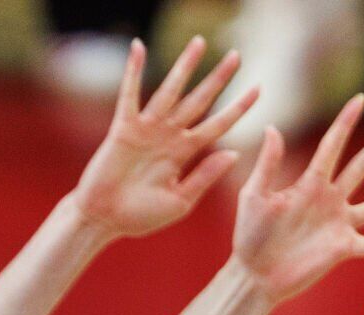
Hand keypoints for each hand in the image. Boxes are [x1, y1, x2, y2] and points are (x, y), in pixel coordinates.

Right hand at [72, 37, 256, 238]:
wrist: (104, 220)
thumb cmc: (140, 216)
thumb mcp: (180, 201)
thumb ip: (204, 176)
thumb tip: (233, 153)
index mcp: (183, 153)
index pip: (217, 125)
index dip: (238, 109)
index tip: (259, 90)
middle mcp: (168, 136)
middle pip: (199, 101)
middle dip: (218, 79)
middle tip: (237, 56)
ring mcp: (146, 130)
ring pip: (170, 91)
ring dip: (184, 67)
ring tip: (199, 44)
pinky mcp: (123, 128)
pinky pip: (129, 95)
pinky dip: (133, 72)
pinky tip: (138, 47)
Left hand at [231, 95, 363, 302]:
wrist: (254, 274)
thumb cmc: (249, 235)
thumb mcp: (254, 195)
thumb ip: (267, 164)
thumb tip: (273, 127)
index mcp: (309, 184)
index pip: (333, 146)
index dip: (346, 122)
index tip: (361, 99)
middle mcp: (330, 200)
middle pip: (363, 165)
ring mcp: (341, 224)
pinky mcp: (344, 249)